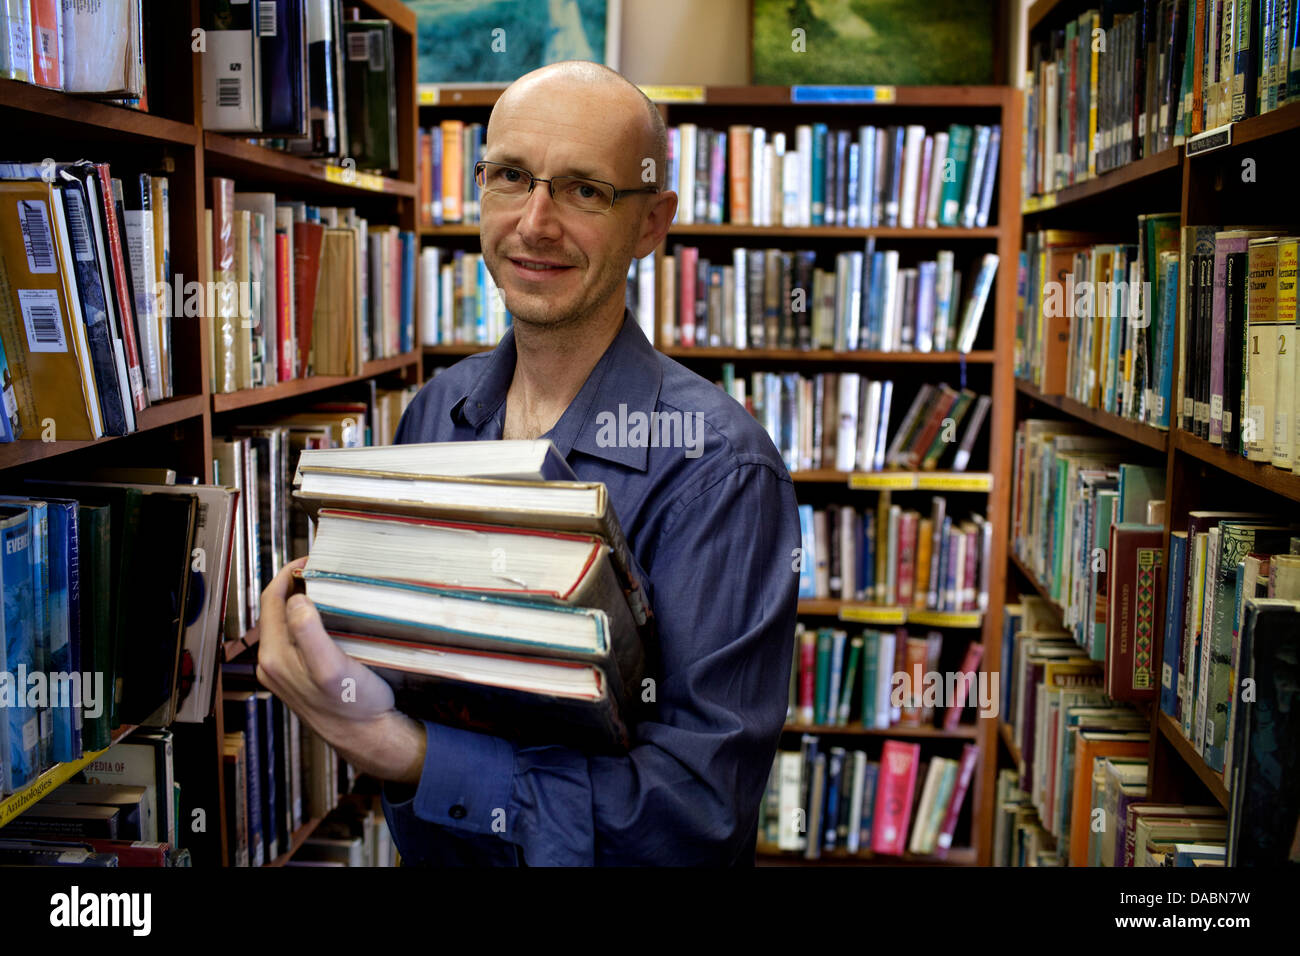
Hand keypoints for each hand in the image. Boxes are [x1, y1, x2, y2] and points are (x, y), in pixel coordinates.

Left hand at [256, 557, 425, 783]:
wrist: (366, 736)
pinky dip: (309, 619)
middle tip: (323, 568)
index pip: (271, 600)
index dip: (288, 574)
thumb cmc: (353, 704)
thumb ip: (308, 632)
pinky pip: (297, 638)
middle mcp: (272, 664)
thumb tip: (296, 599)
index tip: (311, 560)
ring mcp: (284, 671)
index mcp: (275, 656)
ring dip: (303, 601)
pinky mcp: (299, 676)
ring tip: (328, 586)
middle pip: (276, 610)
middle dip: (296, 584)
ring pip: (286, 623)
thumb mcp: (331, 666)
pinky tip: (330, 616)